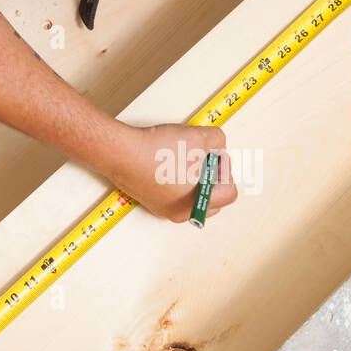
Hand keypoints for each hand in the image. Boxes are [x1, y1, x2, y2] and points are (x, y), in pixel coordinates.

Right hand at [106, 123, 238, 222]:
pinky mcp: (152, 202)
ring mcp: (165, 210)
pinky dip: (180, 181)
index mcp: (197, 204)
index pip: (229, 193)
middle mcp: (182, 214)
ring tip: (186, 159)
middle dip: (213, 177)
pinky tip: (171, 163)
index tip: (214, 156)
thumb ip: (219, 141)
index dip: (225, 169)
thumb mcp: (200, 137)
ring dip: (197, 179)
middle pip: (214, 200)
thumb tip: (218, 147)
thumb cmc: (157, 150)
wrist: (121, 152)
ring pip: (195, 198)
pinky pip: (176, 196)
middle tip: (204, 158)